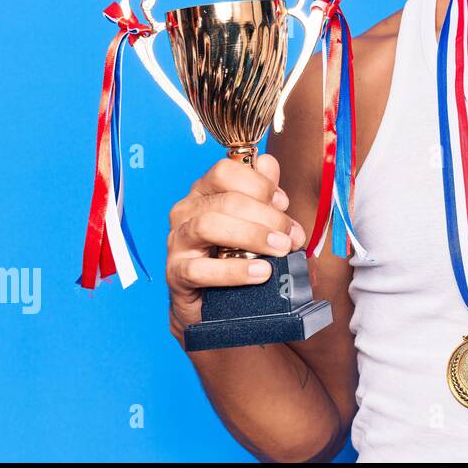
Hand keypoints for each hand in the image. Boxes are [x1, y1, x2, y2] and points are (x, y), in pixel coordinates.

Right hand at [165, 153, 306, 342]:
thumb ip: (261, 192)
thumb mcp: (253, 221)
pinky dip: (235, 270)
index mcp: (204, 192)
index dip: (259, 184)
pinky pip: (201, 269)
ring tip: (280, 250)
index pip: (225, 171)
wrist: (211, 304)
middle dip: (267, 216)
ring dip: (252, 236)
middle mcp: (186, 211)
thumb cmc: (233, 255)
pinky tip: (260, 273)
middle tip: (291, 236)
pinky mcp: (176, 273)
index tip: (283, 203)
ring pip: (210, 226)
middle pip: (226, 200)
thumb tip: (269, 163)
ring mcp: (177, 241)